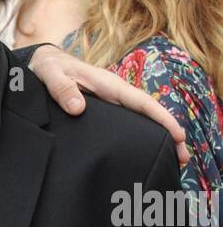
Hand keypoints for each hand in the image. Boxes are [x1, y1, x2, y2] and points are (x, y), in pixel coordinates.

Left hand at [28, 45, 187, 161]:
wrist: (43, 64)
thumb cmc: (49, 68)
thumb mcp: (50, 75)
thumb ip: (62, 89)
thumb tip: (79, 109)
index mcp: (110, 84)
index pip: (142, 103)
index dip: (162, 119)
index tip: (178, 136)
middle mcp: (116, 94)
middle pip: (148, 115)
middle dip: (168, 134)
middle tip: (183, 159)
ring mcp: (111, 104)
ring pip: (140, 122)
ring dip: (156, 139)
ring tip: (171, 162)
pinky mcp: (104, 112)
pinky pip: (126, 125)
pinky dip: (139, 138)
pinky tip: (143, 154)